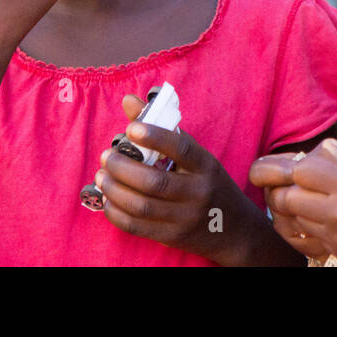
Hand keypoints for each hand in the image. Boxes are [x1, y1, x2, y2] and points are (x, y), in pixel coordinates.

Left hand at [95, 94, 260, 264]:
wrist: (234, 230)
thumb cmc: (209, 184)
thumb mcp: (197, 157)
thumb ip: (163, 129)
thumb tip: (129, 100)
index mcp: (206, 166)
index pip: (182, 148)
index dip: (156, 137)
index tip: (131, 128)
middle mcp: (198, 192)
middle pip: (154, 182)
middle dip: (123, 168)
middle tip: (106, 156)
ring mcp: (185, 218)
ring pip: (142, 205)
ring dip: (114, 189)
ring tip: (102, 176)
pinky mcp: (172, 236)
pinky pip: (137, 226)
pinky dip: (116, 212)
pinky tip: (108, 199)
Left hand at [249, 139, 336, 265]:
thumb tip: (323, 149)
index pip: (302, 171)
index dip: (299, 165)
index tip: (307, 164)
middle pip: (289, 199)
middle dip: (288, 188)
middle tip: (297, 181)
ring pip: (296, 222)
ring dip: (296, 209)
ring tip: (309, 198)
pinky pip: (311, 241)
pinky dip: (309, 228)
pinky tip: (322, 218)